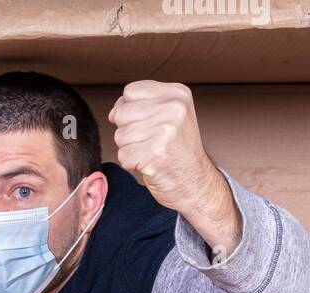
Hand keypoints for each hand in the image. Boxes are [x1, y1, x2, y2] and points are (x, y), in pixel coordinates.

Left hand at [109, 81, 240, 255]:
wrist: (196, 183)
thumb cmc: (178, 151)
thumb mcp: (169, 117)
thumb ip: (139, 107)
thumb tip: (112, 114)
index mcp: (177, 94)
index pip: (130, 91)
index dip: (130, 109)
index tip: (146, 123)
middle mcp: (173, 108)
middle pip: (122, 113)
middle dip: (128, 131)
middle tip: (150, 141)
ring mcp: (165, 131)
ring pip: (120, 136)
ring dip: (130, 149)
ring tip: (150, 152)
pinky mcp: (155, 154)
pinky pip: (123, 156)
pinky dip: (131, 164)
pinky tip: (149, 164)